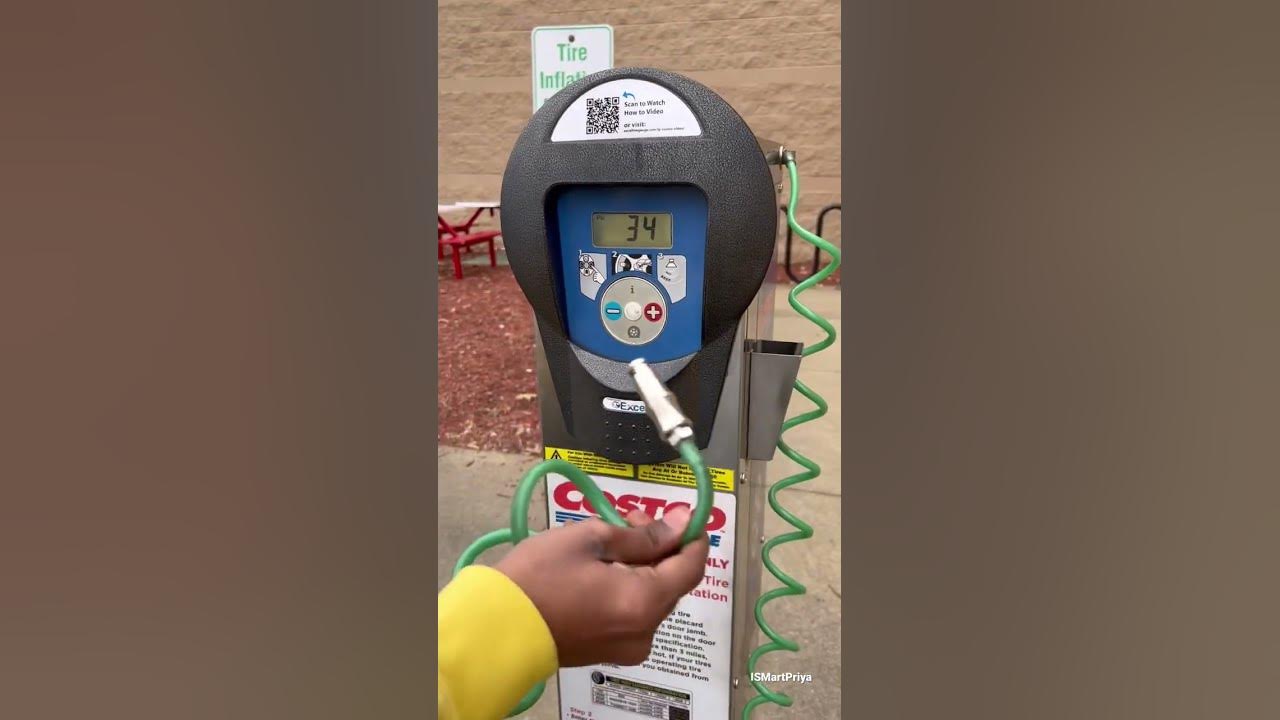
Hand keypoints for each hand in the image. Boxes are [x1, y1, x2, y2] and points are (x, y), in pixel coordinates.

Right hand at [495, 506, 709, 666]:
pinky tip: (604, 568)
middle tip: (628, 518)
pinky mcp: (611, 651)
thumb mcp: (590, 540)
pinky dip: (630, 586)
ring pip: (654, 595)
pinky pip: (635, 612)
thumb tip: (681, 525)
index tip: (680, 510)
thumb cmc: (539, 576)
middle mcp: (646, 631)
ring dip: (643, 564)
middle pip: (673, 580)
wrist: (497, 627)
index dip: (692, 534)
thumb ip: (642, 535)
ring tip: (610, 539)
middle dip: (660, 545)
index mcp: (645, 602)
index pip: (692, 565)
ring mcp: (629, 646)